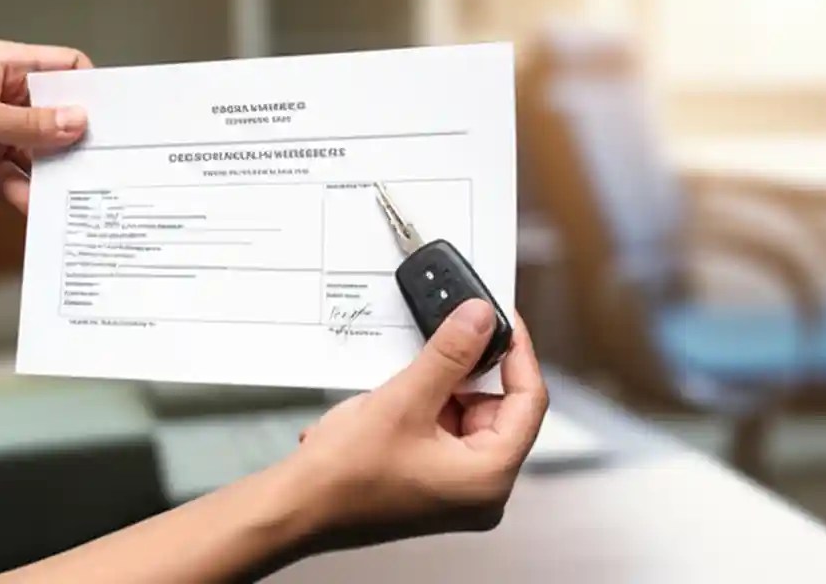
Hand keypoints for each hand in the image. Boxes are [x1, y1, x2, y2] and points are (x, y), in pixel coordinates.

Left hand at [0, 39, 92, 212]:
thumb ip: (29, 123)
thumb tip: (78, 122)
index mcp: (8, 69)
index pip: (66, 69)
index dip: (91, 90)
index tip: (114, 117)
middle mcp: (7, 101)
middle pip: (60, 120)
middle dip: (79, 142)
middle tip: (103, 164)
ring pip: (41, 157)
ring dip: (54, 176)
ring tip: (74, 194)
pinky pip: (15, 182)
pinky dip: (26, 196)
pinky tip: (36, 208)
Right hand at [288, 299, 548, 552]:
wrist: (296, 507)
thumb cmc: (343, 478)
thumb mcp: (403, 400)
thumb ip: (450, 354)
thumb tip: (480, 319)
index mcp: (489, 477)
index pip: (529, 400)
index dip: (518, 352)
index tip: (504, 319)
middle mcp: (483, 491)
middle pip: (501, 407)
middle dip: (471, 373)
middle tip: (448, 340)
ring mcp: (460, 490)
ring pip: (472, 416)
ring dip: (445, 389)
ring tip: (406, 389)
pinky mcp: (438, 484)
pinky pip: (450, 431)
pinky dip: (430, 407)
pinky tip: (400, 402)